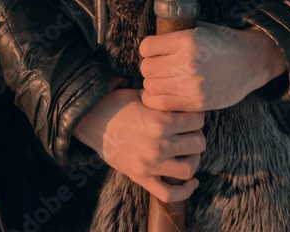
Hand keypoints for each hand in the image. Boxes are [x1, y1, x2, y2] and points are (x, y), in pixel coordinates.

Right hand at [72, 87, 205, 203]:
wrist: (91, 121)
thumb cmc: (117, 104)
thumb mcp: (143, 95)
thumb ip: (164, 100)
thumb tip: (181, 99)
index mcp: (161, 121)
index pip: (197, 120)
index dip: (197, 114)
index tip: (192, 113)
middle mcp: (159, 145)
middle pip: (198, 143)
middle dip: (197, 134)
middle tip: (190, 130)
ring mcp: (151, 164)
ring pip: (189, 168)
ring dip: (194, 158)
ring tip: (189, 151)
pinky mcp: (142, 177)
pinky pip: (169, 193)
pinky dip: (185, 191)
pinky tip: (192, 182)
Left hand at [139, 21, 287, 111]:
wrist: (250, 62)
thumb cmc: (223, 43)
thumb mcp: (199, 30)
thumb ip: (175, 36)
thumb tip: (152, 43)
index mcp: (186, 41)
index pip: (147, 47)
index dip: (147, 49)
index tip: (153, 50)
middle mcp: (186, 63)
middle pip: (146, 68)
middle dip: (148, 66)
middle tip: (156, 66)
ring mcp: (190, 85)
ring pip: (150, 87)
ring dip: (151, 83)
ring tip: (160, 79)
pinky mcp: (195, 102)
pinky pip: (162, 104)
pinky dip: (156, 99)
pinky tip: (163, 93)